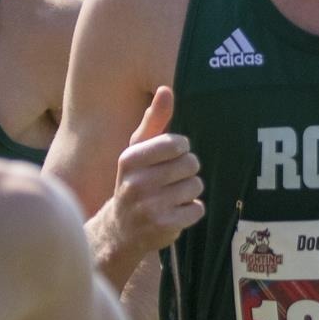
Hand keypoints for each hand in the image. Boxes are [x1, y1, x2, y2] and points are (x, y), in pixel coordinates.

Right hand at [105, 86, 203, 259]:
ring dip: (189, 192)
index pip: (177, 143)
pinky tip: (173, 213)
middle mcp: (136, 182)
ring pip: (196, 187)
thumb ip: (154, 120)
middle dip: (187, 172)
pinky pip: (198, 209)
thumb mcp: (138, 150)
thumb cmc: (135, 181)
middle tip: (170, 181)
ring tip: (170, 197)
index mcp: (130, 159)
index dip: (181, 150)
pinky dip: (191, 211)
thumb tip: (167, 90)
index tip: (170, 157)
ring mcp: (150, 207)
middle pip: (191, 164)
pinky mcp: (163, 226)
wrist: (120, 229)